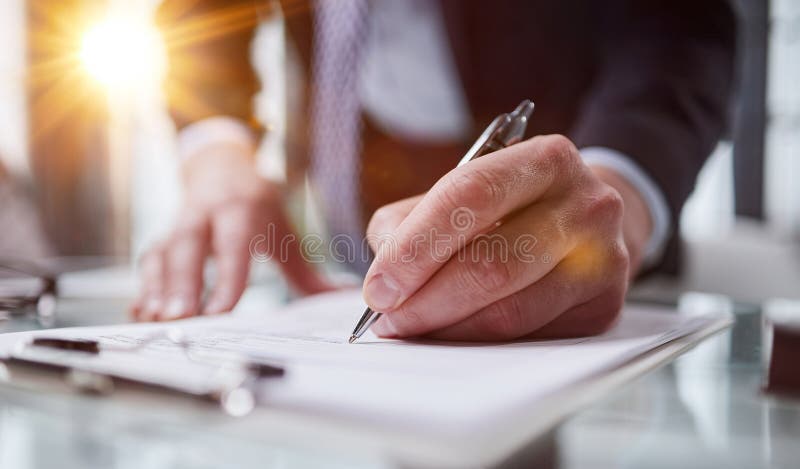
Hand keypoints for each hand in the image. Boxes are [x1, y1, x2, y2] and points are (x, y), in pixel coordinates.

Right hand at [131, 142, 332, 320]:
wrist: (221, 167)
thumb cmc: (257, 206)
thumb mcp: (284, 231)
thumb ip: (308, 272)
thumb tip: (344, 299)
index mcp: (242, 211)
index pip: (233, 245)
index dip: (226, 278)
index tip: (220, 312)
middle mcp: (206, 215)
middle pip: (188, 248)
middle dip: (180, 284)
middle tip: (177, 319)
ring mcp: (180, 224)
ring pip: (162, 254)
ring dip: (155, 288)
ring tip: (154, 321)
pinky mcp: (163, 237)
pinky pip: (149, 261)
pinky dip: (143, 288)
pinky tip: (140, 315)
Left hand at [362, 135, 651, 340]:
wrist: (586, 221)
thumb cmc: (511, 206)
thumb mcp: (464, 189)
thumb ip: (412, 221)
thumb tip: (384, 278)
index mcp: (545, 159)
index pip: (470, 196)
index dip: (416, 246)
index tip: (379, 285)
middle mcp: (585, 205)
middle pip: (492, 264)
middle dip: (425, 300)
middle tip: (388, 318)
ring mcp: (602, 259)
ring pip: (510, 312)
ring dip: (447, 329)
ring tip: (411, 328)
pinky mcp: (602, 307)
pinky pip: (528, 338)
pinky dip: (478, 343)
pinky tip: (452, 334)